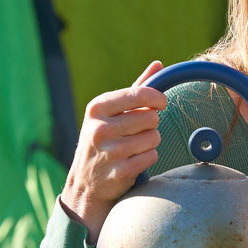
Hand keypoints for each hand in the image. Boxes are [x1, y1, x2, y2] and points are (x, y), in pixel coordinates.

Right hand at [60, 60, 167, 241]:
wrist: (86, 183)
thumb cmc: (104, 140)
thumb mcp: (111, 112)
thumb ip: (136, 88)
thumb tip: (159, 64)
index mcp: (98, 107)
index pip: (139, 93)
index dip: (157, 98)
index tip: (161, 104)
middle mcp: (100, 128)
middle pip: (151, 118)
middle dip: (151, 125)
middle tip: (138, 132)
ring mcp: (108, 151)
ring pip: (154, 138)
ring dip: (150, 143)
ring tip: (134, 147)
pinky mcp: (119, 172)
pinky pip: (151, 157)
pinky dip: (147, 159)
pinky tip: (133, 161)